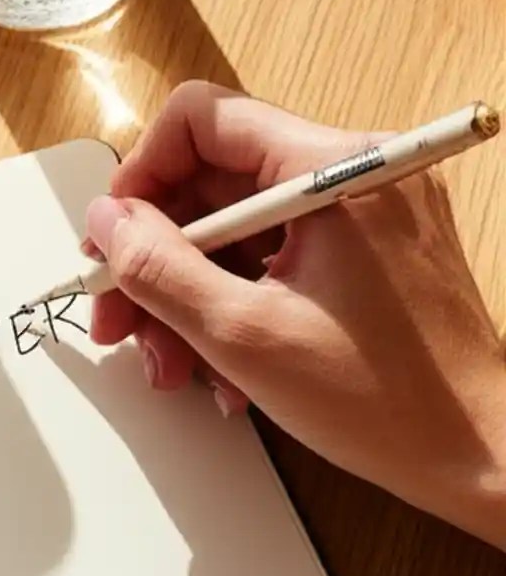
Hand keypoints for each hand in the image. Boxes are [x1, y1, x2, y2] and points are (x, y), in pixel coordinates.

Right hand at [86, 80, 505, 549]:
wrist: (480, 457)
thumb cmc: (386, 401)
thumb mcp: (242, 335)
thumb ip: (159, 268)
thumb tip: (106, 220)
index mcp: (334, 170)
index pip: (203, 119)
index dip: (142, 174)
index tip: (114, 237)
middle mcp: (355, 171)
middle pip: (213, 182)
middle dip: (156, 255)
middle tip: (120, 320)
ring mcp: (364, 211)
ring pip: (235, 227)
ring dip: (188, 293)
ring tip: (172, 365)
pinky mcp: (366, 248)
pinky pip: (273, 255)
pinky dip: (233, 303)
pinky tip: (221, 366)